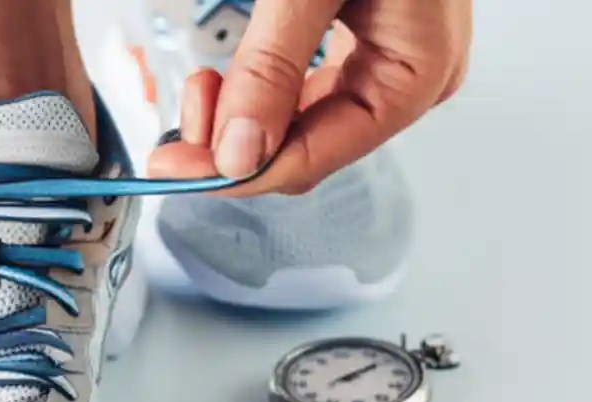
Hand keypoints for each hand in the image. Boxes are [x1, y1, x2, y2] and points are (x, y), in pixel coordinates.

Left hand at [148, 0, 470, 195]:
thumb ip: (272, 65)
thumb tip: (237, 151)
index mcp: (416, 73)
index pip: (315, 157)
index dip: (239, 171)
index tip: (175, 165)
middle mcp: (407, 78)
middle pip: (305, 148)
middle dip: (233, 142)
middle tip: (176, 126)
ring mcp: (386, 60)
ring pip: (299, 124)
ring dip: (240, 119)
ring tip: (201, 90)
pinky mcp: (362, 41)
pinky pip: (303, 91)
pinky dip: (257, 90)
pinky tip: (224, 81)